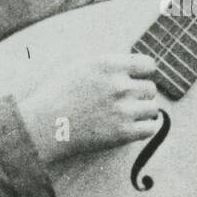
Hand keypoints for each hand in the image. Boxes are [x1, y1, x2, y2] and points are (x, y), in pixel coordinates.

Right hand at [17, 54, 160, 164]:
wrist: (44, 126)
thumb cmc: (58, 94)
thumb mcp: (80, 66)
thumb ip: (109, 63)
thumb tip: (134, 65)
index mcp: (109, 65)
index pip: (148, 64)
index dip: (143, 73)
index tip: (136, 81)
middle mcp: (119, 86)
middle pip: (150, 88)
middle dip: (139, 94)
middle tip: (124, 102)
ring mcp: (123, 110)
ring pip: (153, 108)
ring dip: (142, 111)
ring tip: (126, 114)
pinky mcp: (123, 133)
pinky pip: (150, 128)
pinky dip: (143, 128)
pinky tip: (131, 126)